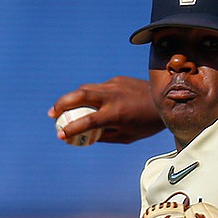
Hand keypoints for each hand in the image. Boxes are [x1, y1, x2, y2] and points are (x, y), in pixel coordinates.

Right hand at [48, 77, 164, 143]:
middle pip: (79, 95)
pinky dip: (89, 96)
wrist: (165, 101)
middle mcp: (113, 96)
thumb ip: (104, 136)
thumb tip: (84, 137)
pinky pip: (98, 88)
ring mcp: (114, 85)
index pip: (88, 121)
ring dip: (71, 98)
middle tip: (52, 115)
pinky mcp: (116, 79)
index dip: (72, 128)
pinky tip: (87, 104)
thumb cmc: (145, 125)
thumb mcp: (126, 136)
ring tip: (62, 109)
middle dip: (62, 104)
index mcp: (116, 114)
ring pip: (86, 88)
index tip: (61, 135)